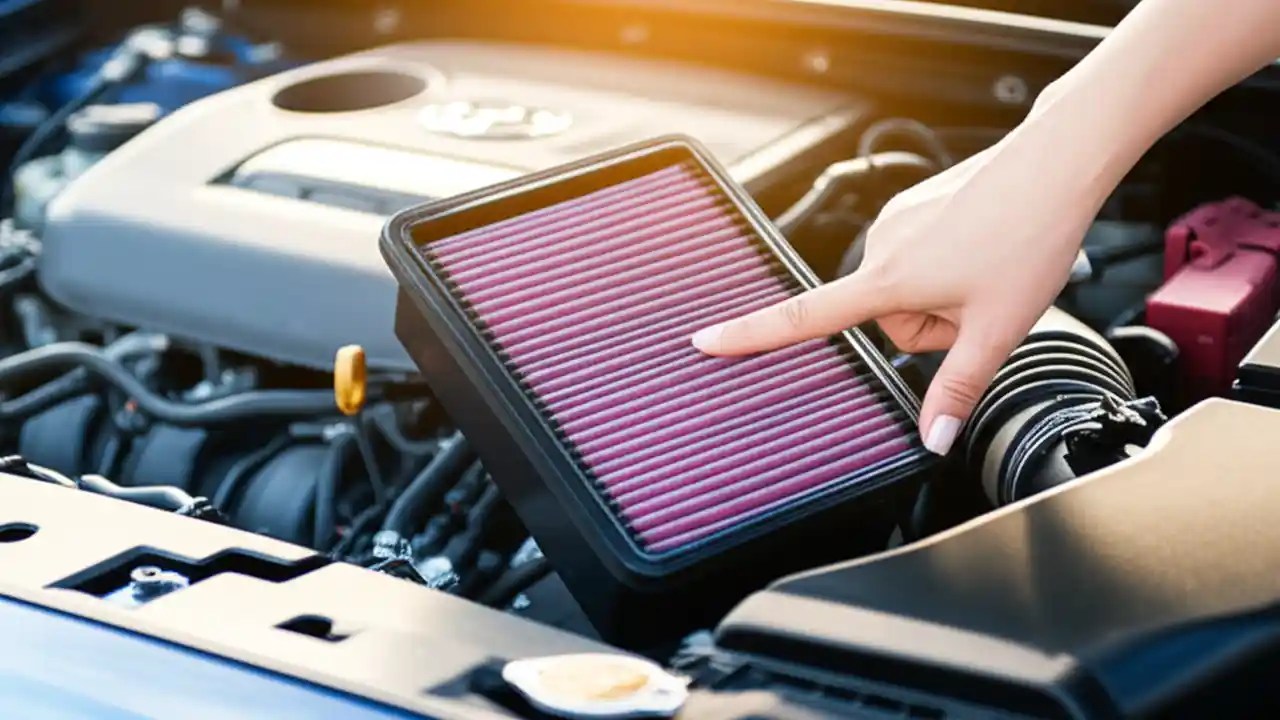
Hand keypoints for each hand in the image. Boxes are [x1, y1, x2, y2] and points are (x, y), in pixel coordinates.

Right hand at [691, 126, 1109, 454]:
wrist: (1057, 163)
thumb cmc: (1029, 235)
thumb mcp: (999, 328)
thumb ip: (959, 389)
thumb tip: (932, 440)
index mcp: (889, 278)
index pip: (804, 318)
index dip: (750, 334)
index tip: (705, 342)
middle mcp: (881, 245)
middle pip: (888, 320)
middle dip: (933, 325)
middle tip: (981, 302)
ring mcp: (897, 222)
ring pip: (907, 291)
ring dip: (944, 296)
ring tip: (988, 271)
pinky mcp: (913, 208)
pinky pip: (919, 260)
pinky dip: (949, 266)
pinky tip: (984, 249)